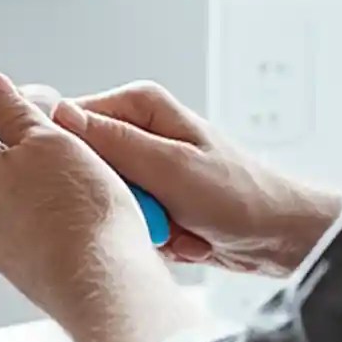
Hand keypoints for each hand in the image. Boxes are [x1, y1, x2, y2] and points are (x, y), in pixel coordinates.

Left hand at [0, 75, 168, 324]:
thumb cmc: (79, 211)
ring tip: (98, 188)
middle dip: (40, 157)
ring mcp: (12, 253)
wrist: (107, 287)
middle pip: (6, 172)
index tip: (43, 112)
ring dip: (58, 193)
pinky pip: (53, 240)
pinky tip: (101, 225)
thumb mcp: (47, 138)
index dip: (10, 117)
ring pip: (32, 207)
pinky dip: (72, 228)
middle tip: (78, 150)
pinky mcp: (40, 278)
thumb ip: (14, 111)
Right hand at [56, 81, 341, 275]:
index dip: (73, 158)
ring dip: (138, 221)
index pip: (69, 122)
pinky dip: (151, 234)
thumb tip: (59, 115)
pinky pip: (125, 217)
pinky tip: (179, 234)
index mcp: (138, 105)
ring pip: (105, 197)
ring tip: (174, 224)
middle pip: (85, 166)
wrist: (282, 237)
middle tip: (151, 210)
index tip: (100, 184)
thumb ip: (113, 141)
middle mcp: (136, 130)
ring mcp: (143, 165)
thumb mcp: (171, 167)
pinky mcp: (150, 196)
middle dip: (116, 198)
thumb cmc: (241, 196)